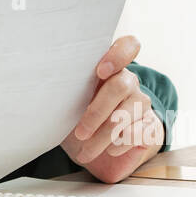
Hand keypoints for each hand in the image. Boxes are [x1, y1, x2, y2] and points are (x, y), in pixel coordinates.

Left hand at [60, 35, 164, 183]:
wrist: (96, 148)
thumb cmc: (77, 118)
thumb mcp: (67, 104)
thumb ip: (65, 91)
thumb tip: (46, 90)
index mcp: (107, 67)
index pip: (128, 45)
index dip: (118, 55)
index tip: (100, 71)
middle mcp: (128, 81)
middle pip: (120, 86)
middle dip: (96, 113)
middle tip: (79, 133)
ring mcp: (141, 102)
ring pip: (126, 116)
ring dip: (102, 137)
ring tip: (86, 151)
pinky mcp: (149, 125)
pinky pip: (136, 134)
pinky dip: (118, 145)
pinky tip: (108, 149)